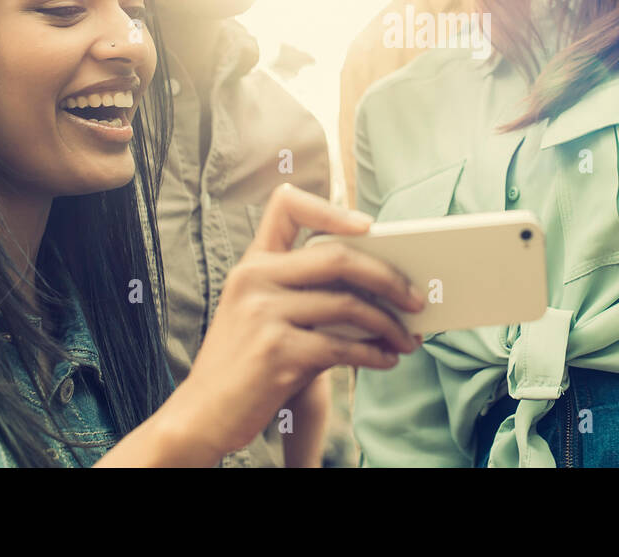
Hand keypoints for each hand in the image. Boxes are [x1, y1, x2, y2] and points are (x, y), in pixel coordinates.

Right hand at [172, 184, 424, 461]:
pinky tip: (386, 360)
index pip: (286, 205)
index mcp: (253, 262)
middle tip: (417, 299)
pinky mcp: (277, 352)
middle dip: (388, 278)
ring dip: (389, 325)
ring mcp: (263, 314)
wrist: (202, 413)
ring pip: (348, 305)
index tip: (369, 228)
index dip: (331, 209)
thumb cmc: (245, 361)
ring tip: (407, 340)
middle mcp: (255, 279)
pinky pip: (343, 346)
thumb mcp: (261, 312)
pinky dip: (374, 354)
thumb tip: (380, 286)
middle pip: (338, 257)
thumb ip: (303, 290)